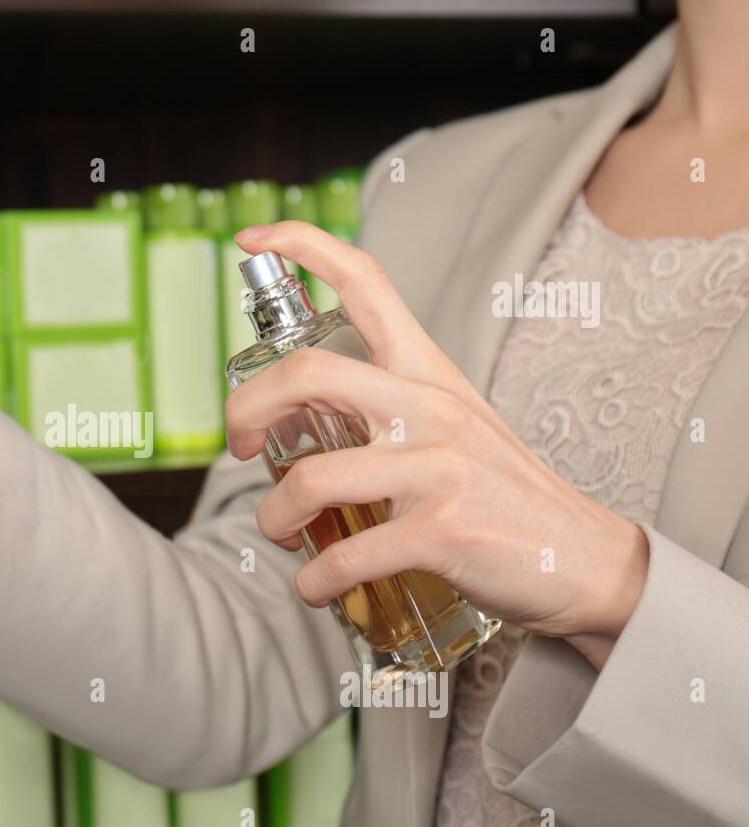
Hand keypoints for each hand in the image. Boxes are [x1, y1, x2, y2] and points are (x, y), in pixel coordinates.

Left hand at [227, 221, 648, 669]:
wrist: (584, 559)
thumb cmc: (503, 494)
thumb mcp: (453, 423)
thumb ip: (388, 405)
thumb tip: (297, 421)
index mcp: (428, 371)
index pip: (365, 279)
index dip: (302, 246)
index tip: (250, 240)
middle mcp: (430, 406)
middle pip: (307, 373)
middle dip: (246, 409)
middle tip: (242, 446)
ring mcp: (438, 467)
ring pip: (313, 479)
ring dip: (274, 516)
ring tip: (280, 533)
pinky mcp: (445, 530)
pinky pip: (349, 555)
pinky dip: (315, 580)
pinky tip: (315, 586)